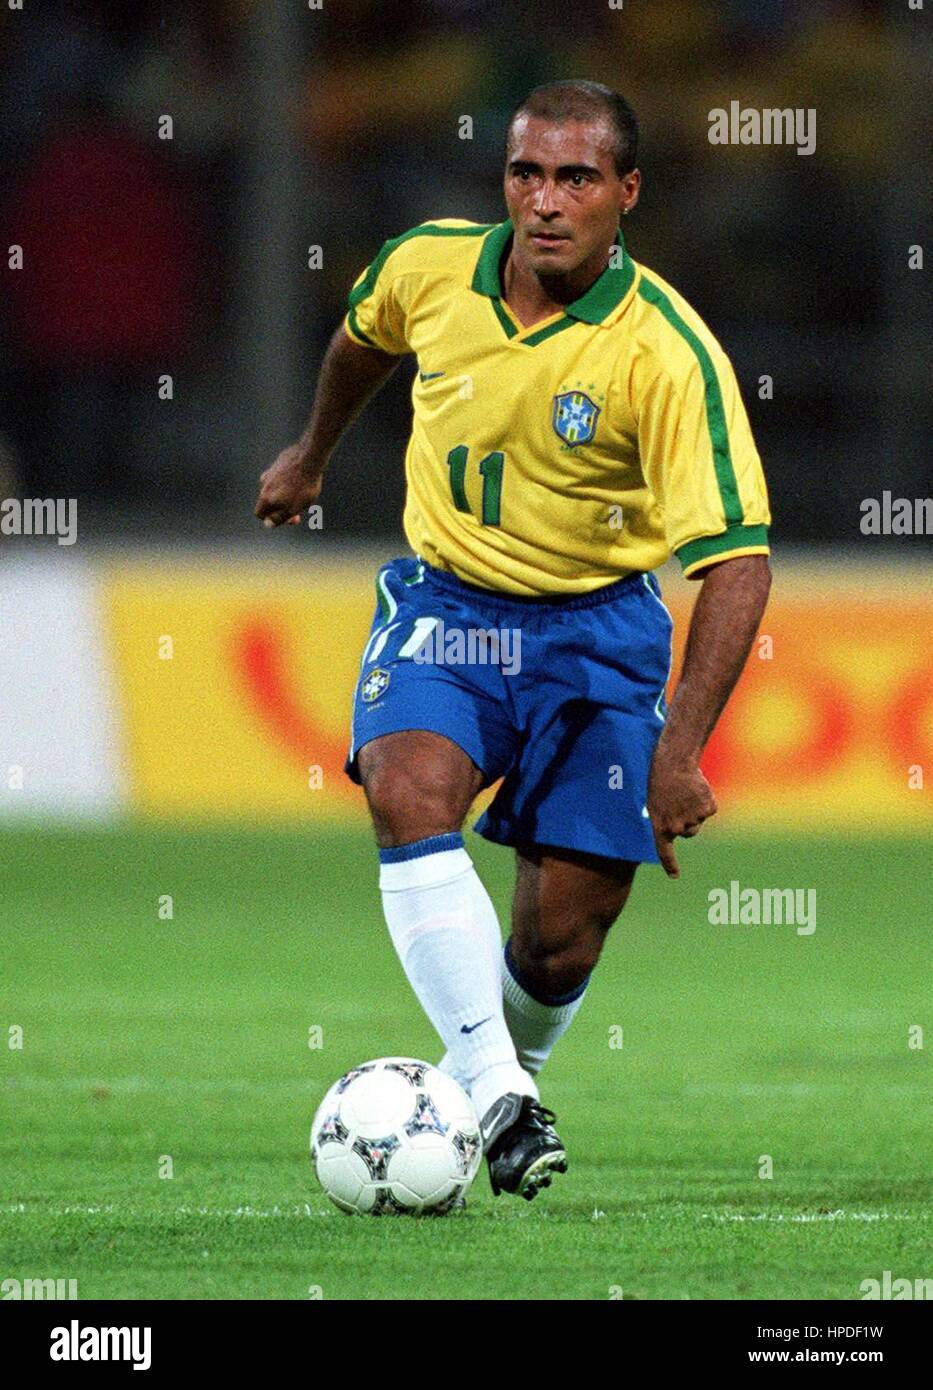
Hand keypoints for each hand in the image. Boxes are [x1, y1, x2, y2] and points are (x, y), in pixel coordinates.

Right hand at [255, 444, 322, 527]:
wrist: (309, 459)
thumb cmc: (303, 487)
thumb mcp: (293, 509)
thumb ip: (279, 518)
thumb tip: (267, 524)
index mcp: (265, 497)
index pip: (259, 514)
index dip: (272, 520)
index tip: (289, 518)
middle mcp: (264, 484)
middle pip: (268, 502)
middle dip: (281, 508)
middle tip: (299, 509)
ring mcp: (271, 471)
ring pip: (274, 488)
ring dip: (285, 494)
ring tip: (302, 493)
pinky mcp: (279, 462)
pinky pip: (281, 476)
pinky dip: (288, 481)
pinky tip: (300, 481)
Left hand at [647, 751, 716, 878]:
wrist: (675, 762)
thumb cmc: (662, 781)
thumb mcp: (656, 804)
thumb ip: (668, 821)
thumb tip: (683, 831)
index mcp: (660, 826)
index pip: (664, 850)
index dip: (670, 864)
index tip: (674, 876)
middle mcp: (677, 827)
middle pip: (689, 832)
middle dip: (688, 821)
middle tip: (680, 800)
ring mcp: (694, 819)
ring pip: (699, 821)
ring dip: (695, 808)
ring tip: (686, 792)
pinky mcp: (708, 809)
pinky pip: (709, 809)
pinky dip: (706, 800)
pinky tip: (697, 788)